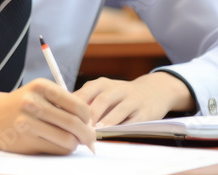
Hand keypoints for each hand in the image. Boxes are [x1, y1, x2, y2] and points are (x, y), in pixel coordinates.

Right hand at [0, 79, 94, 154]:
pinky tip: (60, 145)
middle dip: (87, 135)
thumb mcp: (39, 93)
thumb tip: (90, 123)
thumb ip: (63, 103)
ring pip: (67, 140)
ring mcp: (27, 123)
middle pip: (74, 124)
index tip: (89, 123)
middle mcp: (33, 103)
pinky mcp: (25, 141)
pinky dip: (63, 150)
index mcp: (41, 87)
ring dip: (75, 144)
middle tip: (90, 139)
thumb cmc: (22, 105)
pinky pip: (55, 149)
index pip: (78, 105)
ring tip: (73, 142)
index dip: (88, 117)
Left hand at [74, 72, 194, 127]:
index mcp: (102, 84)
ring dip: (107, 122)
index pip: (86, 92)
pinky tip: (115, 134)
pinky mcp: (145, 111)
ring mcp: (132, 99)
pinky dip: (124, 128)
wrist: (152, 91)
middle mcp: (118, 88)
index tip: (67, 118)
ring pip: (119, 110)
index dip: (76, 106)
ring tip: (97, 131)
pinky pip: (133, 121)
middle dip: (91, 116)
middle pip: (102, 100)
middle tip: (81, 128)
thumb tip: (64, 114)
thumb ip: (86, 101)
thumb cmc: (119, 95)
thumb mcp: (103, 92)